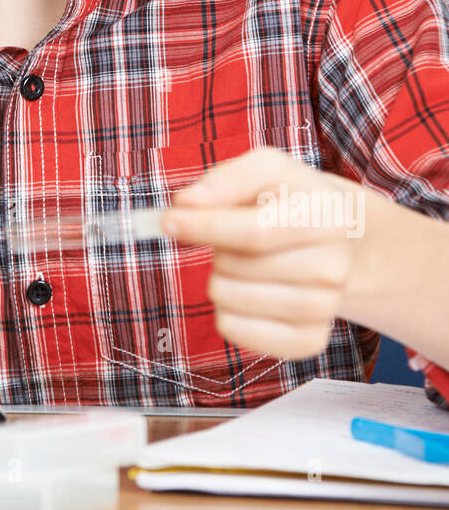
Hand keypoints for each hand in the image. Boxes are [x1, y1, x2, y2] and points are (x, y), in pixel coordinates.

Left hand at [160, 149, 376, 359]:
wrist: (342, 238)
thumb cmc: (293, 199)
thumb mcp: (267, 169)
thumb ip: (225, 179)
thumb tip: (186, 204)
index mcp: (323, 217)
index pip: (252, 233)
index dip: (203, 227)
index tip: (168, 221)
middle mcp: (332, 267)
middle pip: (236, 269)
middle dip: (216, 250)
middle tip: (235, 239)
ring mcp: (325, 308)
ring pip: (230, 303)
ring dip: (219, 280)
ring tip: (244, 264)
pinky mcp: (310, 340)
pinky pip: (238, 333)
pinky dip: (225, 313)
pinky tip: (244, 293)